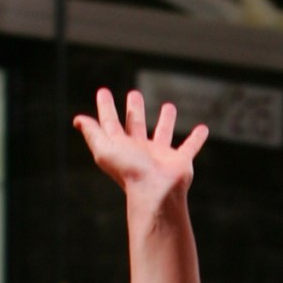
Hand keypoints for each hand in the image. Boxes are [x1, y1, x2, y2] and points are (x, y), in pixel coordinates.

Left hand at [73, 89, 208, 200]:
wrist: (156, 190)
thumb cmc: (129, 171)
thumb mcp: (104, 148)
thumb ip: (92, 133)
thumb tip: (78, 120)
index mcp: (120, 146)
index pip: (110, 123)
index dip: (105, 107)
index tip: (103, 92)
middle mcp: (139, 149)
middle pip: (135, 125)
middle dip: (134, 110)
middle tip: (134, 94)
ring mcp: (160, 155)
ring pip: (162, 133)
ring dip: (166, 120)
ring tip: (169, 106)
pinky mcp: (179, 160)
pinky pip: (190, 147)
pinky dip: (197, 139)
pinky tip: (203, 129)